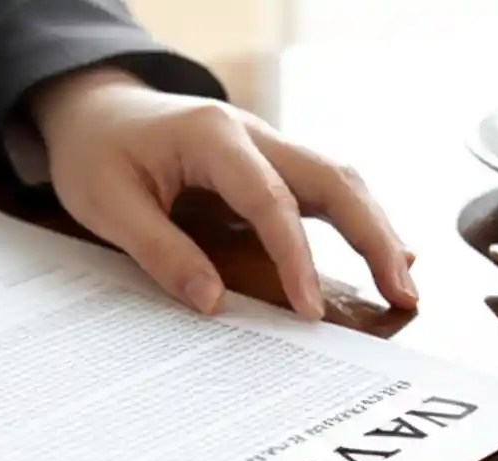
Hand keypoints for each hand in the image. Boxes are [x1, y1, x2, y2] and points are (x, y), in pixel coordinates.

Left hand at [28, 67, 417, 318]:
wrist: (94, 112)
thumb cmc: (96, 155)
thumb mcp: (108, 206)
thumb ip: (160, 251)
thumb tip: (213, 304)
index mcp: (212, 138)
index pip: (269, 200)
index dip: (296, 257)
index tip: (311, 311)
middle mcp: (253, 134)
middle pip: (332, 178)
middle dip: (373, 236)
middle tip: (402, 294)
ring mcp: (266, 146)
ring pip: (339, 180)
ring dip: (376, 229)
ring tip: (403, 285)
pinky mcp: (268, 165)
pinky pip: (323, 190)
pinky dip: (355, 222)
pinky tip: (384, 254)